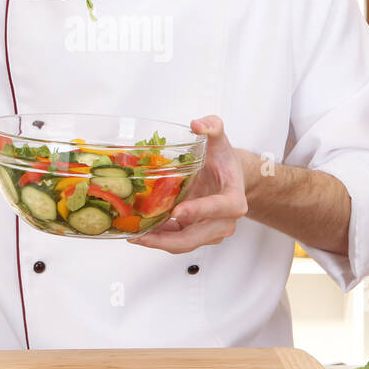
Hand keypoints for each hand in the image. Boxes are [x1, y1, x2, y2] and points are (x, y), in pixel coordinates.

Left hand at [128, 115, 247, 254]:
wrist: (228, 177)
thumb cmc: (223, 159)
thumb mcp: (220, 140)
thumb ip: (213, 126)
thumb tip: (197, 125)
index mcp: (234, 200)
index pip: (221, 208)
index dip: (200, 211)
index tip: (178, 212)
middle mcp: (224, 222)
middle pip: (197, 238)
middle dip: (168, 239)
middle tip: (142, 235)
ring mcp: (209, 232)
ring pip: (183, 244)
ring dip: (158, 242)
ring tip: (133, 236)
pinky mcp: (195, 235)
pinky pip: (176, 241)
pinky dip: (158, 239)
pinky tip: (138, 233)